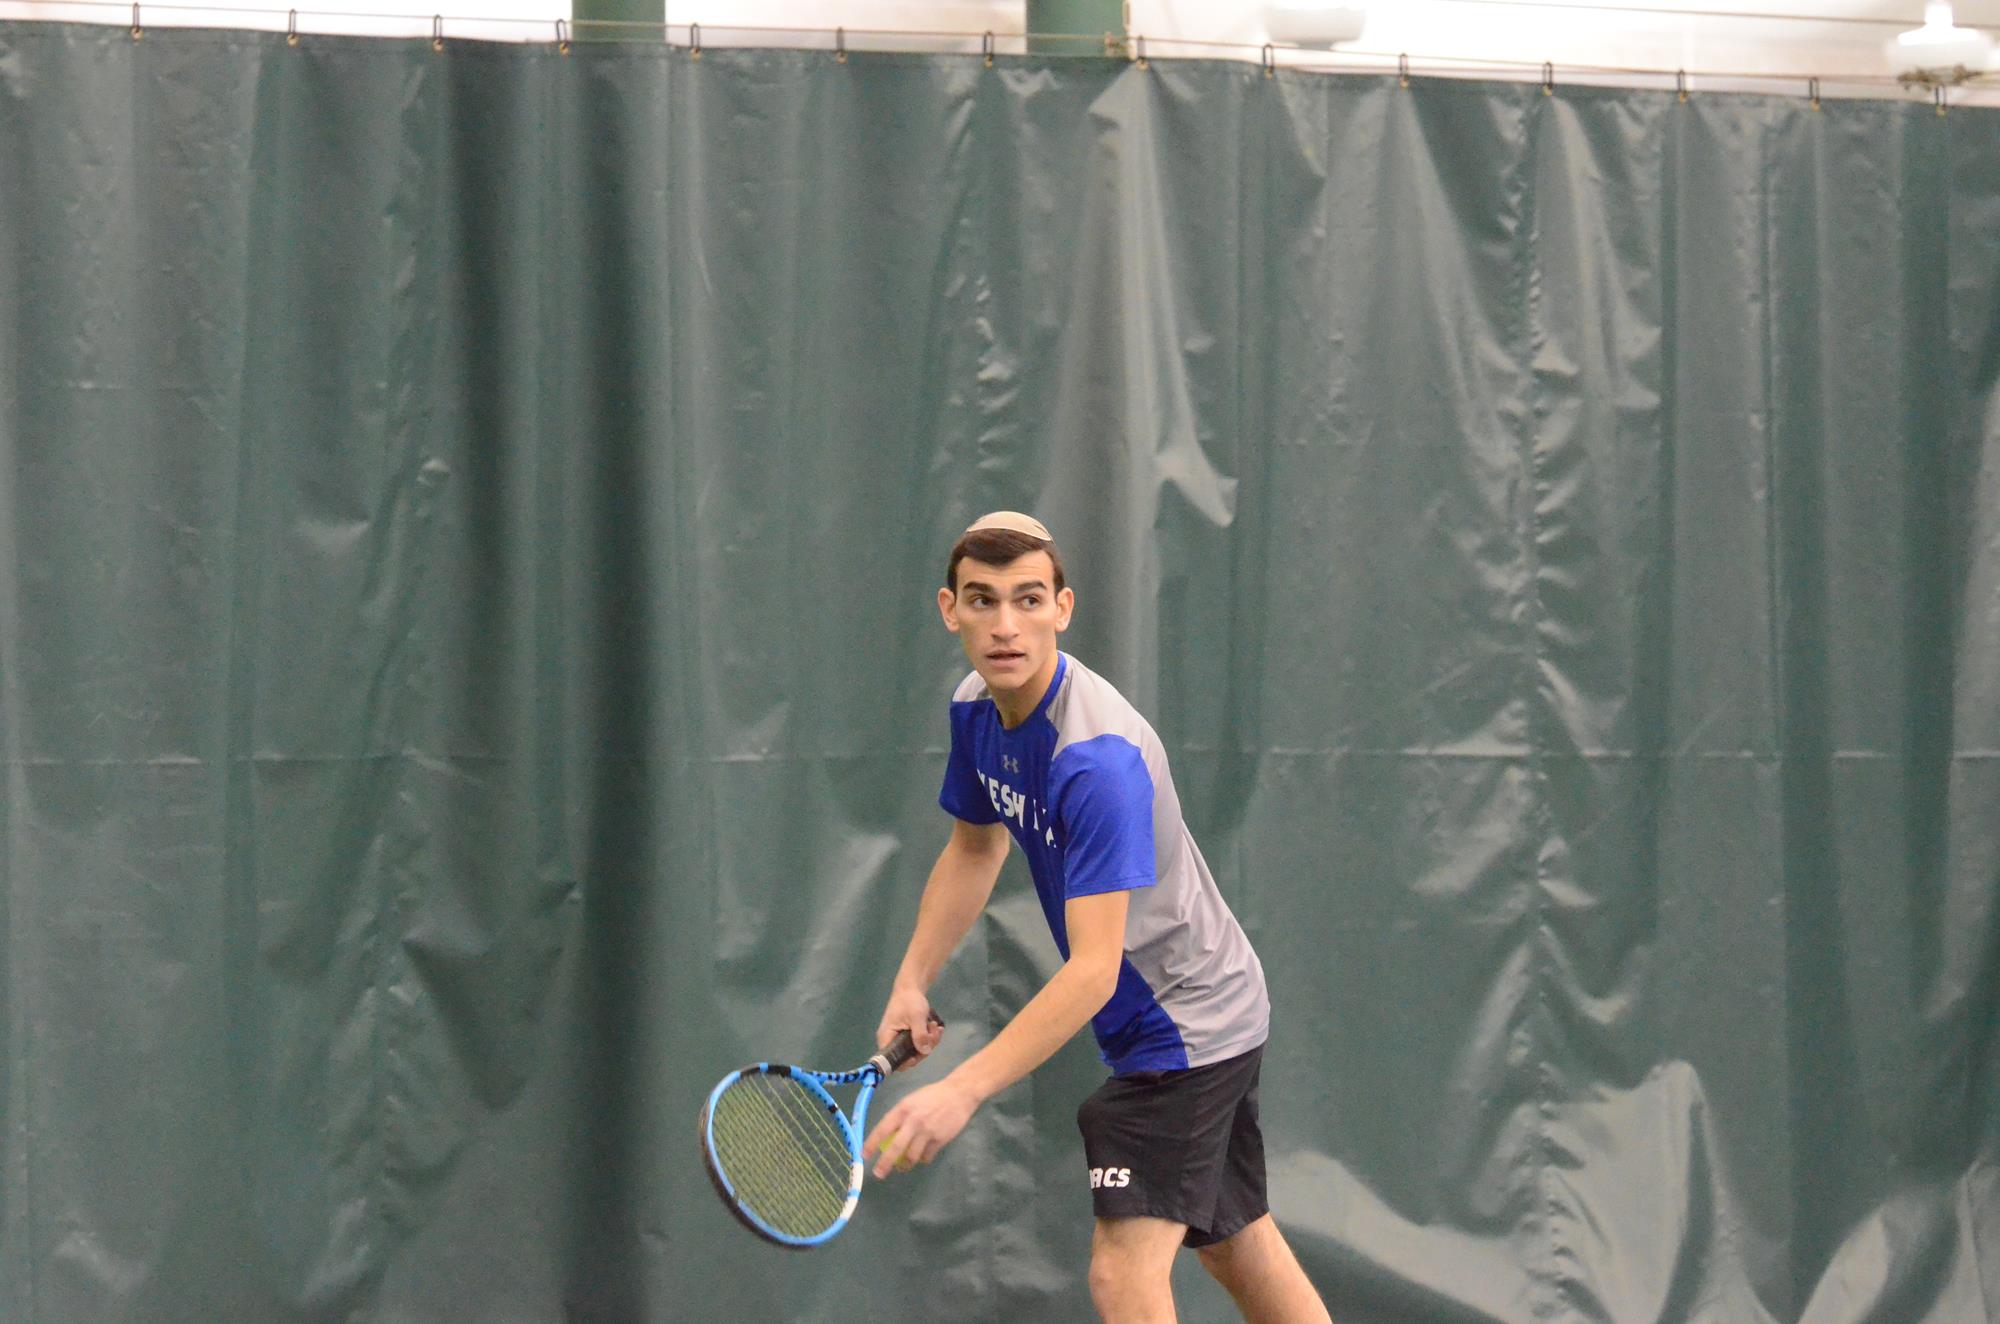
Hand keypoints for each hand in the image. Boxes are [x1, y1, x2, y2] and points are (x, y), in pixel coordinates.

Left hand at [862, 1078, 978, 1179]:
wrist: (958, 1094)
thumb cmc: (932, 1096)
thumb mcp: (911, 1100)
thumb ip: (900, 1116)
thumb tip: (886, 1135)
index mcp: (903, 1109)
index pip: (882, 1129)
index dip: (871, 1143)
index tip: (864, 1155)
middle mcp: (913, 1121)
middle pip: (896, 1147)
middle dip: (885, 1163)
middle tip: (879, 1174)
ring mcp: (928, 1131)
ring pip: (912, 1156)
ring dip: (905, 1165)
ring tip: (902, 1167)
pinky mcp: (940, 1139)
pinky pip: (927, 1156)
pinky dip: (922, 1159)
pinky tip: (922, 1156)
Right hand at [875, 987, 943, 1069]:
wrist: (911, 988)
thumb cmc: (910, 1000)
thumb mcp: (916, 1016)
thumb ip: (920, 1034)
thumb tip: (925, 1051)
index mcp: (886, 1038)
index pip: (893, 1061)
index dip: (907, 1062)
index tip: (921, 1053)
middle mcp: (891, 1041)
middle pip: (908, 1057)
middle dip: (924, 1047)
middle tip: (934, 1033)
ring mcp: (900, 1039)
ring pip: (916, 1051)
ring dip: (929, 1041)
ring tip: (935, 1026)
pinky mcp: (907, 1037)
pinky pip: (919, 1043)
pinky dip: (929, 1037)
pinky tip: (936, 1028)